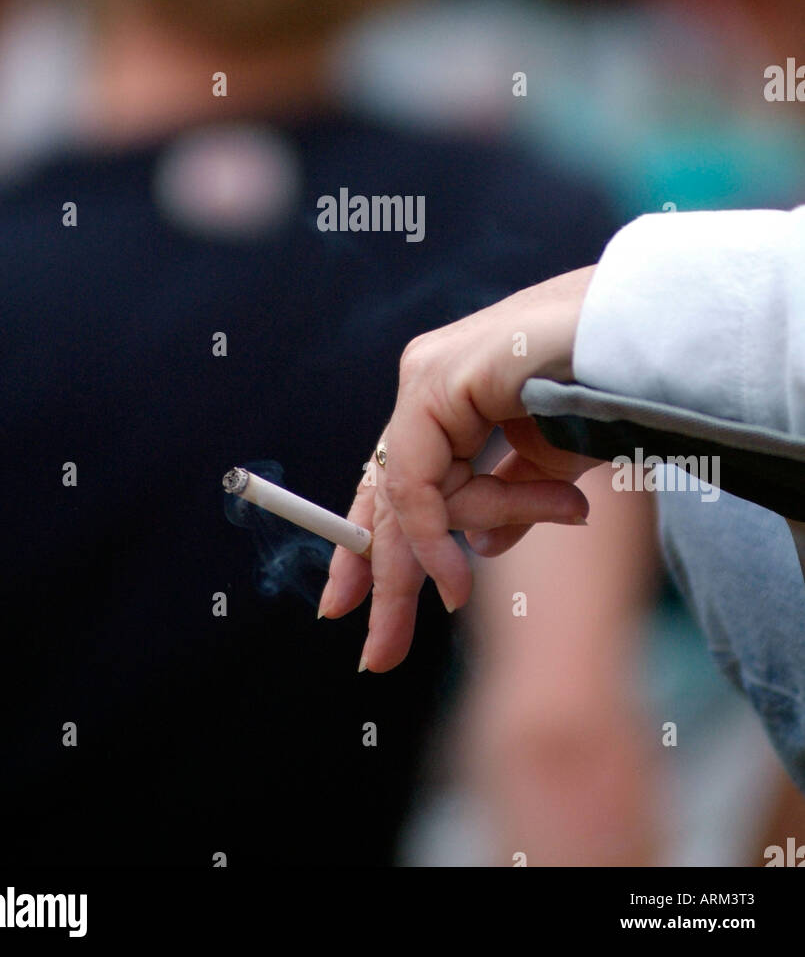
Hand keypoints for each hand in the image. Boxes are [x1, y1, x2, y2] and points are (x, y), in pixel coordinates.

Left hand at [318, 265, 599, 668]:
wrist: (645, 344)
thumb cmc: (610, 392)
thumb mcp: (552, 465)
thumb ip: (509, 503)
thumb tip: (475, 552)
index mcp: (449, 394)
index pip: (394, 479)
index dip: (374, 545)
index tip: (353, 605)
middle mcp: (426, 379)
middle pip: (385, 494)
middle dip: (385, 580)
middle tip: (377, 655)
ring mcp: (425, 375)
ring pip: (408, 496)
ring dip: (458, 545)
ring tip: (534, 533)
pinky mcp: (434, 382)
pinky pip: (416, 483)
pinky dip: (431, 537)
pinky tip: (451, 581)